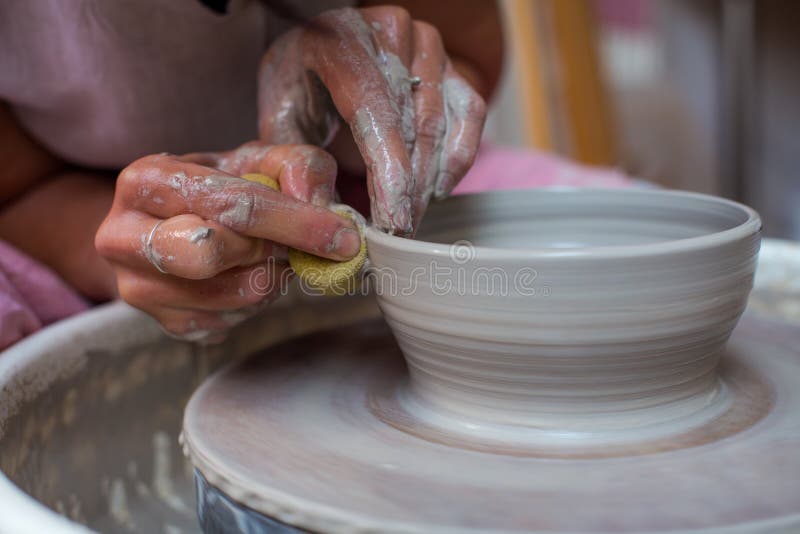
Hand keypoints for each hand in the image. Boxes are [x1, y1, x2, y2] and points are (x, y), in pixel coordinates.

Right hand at [96, 142, 359, 342]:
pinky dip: (252, 303)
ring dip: (267, 279)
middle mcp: (122, 235)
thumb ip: (298, 167)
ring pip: (226, 297)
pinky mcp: (158, 323)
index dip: (293, 222)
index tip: (342, 238)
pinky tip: (246, 278)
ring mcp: (133, 286)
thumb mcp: (260, 160)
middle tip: (282, 242)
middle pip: (208, 255)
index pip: (227, 203)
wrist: (176, 222)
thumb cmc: (223, 186)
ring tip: (266, 258)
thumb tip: (320, 206)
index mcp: (146, 180)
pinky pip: (226, 324)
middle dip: (263, 250)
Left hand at [258, 6, 486, 234]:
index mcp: (339, 38)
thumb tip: (318, 208)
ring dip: (428, 182)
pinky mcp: (450, 63)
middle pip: (410, 122)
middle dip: (406, 190)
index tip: (393, 220)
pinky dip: (457, 159)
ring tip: (409, 221)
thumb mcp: (279, 118)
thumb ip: (291, 161)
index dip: (388, 170)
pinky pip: (470, 114)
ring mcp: (426, 45)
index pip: (374, 108)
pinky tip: (437, 190)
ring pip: (440, 125)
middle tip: (396, 235)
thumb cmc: (300, 86)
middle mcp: (389, 32)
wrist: (320, 54)